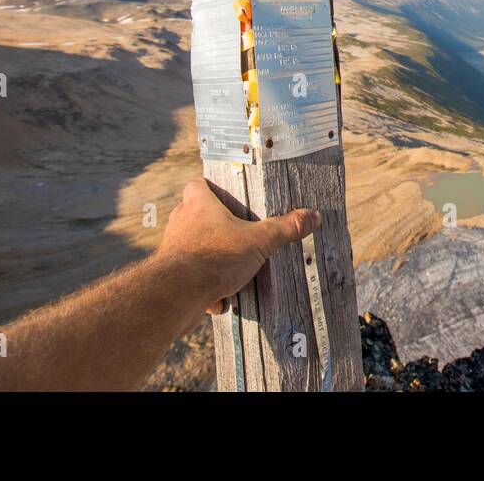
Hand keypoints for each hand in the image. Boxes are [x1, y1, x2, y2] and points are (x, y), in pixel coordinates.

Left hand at [157, 178, 320, 314]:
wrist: (177, 295)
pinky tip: (222, 297)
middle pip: (197, 216)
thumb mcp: (258, 241)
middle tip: (239, 235)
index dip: (210, 188)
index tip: (226, 197)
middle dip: (217, 228)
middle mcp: (180, 222)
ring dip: (212, 259)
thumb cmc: (214, 257)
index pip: (197, 185)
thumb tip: (313, 216)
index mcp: (197, 204)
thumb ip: (284, 228)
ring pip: (195, 249)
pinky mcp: (170, 276)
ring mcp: (172, 249)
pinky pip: (191, 277)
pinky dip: (205, 286)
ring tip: (234, 269)